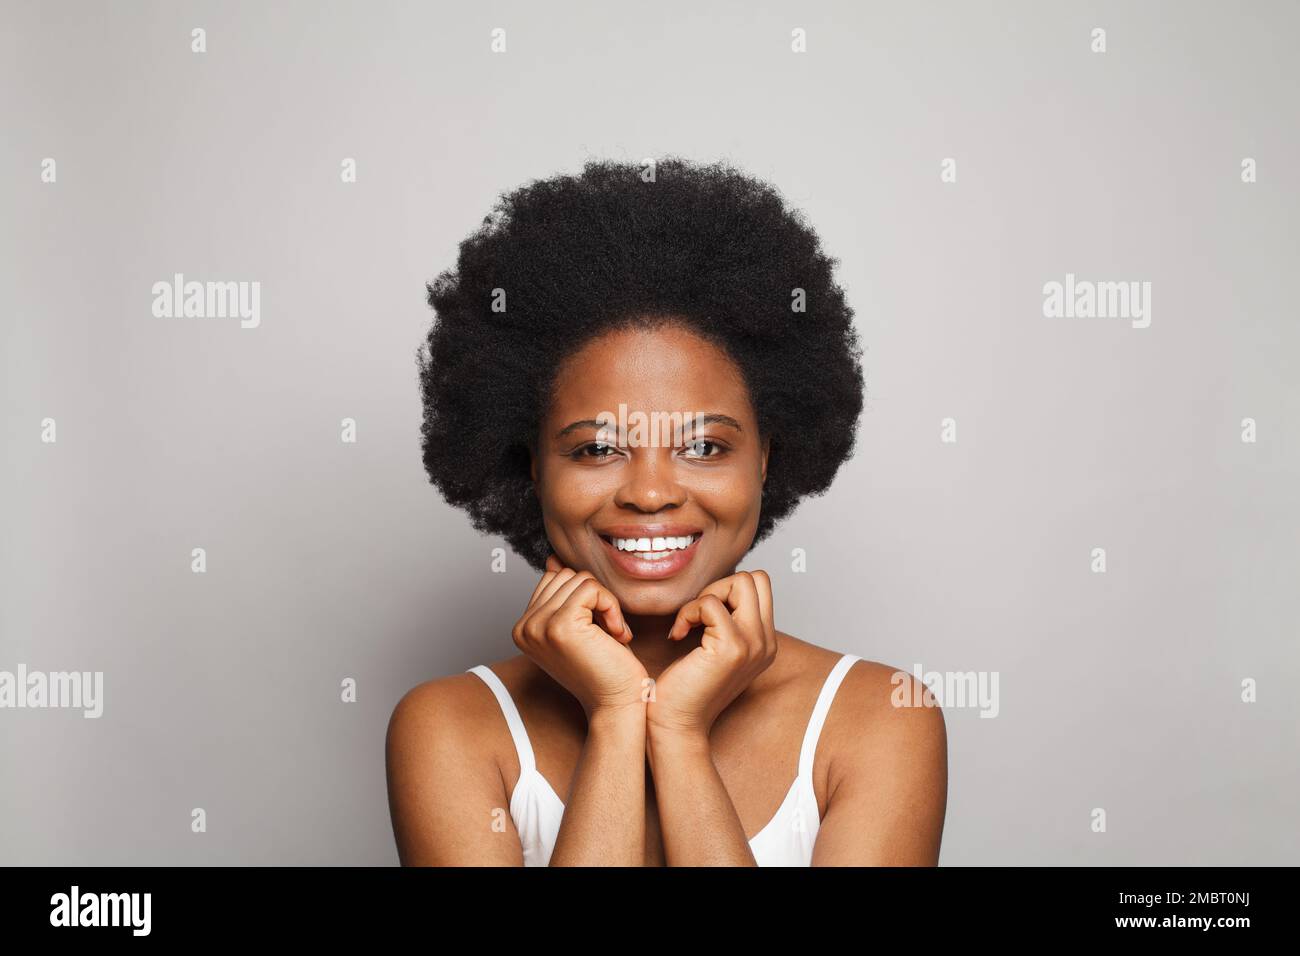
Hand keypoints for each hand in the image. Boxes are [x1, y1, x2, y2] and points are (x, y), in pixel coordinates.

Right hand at [511, 554, 647, 718]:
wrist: (617, 703)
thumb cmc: (605, 668)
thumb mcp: (578, 626)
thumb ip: (561, 595)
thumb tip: (552, 559)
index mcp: (523, 627)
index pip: (554, 579)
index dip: (583, 598)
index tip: (595, 631)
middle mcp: (524, 627)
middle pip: (566, 575)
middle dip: (594, 598)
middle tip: (606, 633)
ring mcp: (538, 626)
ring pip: (580, 579)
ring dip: (605, 603)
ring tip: (610, 635)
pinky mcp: (559, 625)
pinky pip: (591, 588)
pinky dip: (611, 607)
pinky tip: (616, 634)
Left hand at [647, 570, 776, 740]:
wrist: (676, 725)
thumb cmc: (685, 688)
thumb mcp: (716, 651)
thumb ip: (728, 623)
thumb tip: (719, 590)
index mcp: (764, 643)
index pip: (760, 587)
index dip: (727, 591)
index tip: (704, 618)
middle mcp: (766, 643)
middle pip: (756, 579)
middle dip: (721, 586)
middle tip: (699, 615)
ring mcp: (753, 644)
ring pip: (741, 582)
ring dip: (707, 596)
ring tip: (690, 623)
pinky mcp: (732, 648)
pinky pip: (710, 603)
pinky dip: (688, 612)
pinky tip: (678, 635)